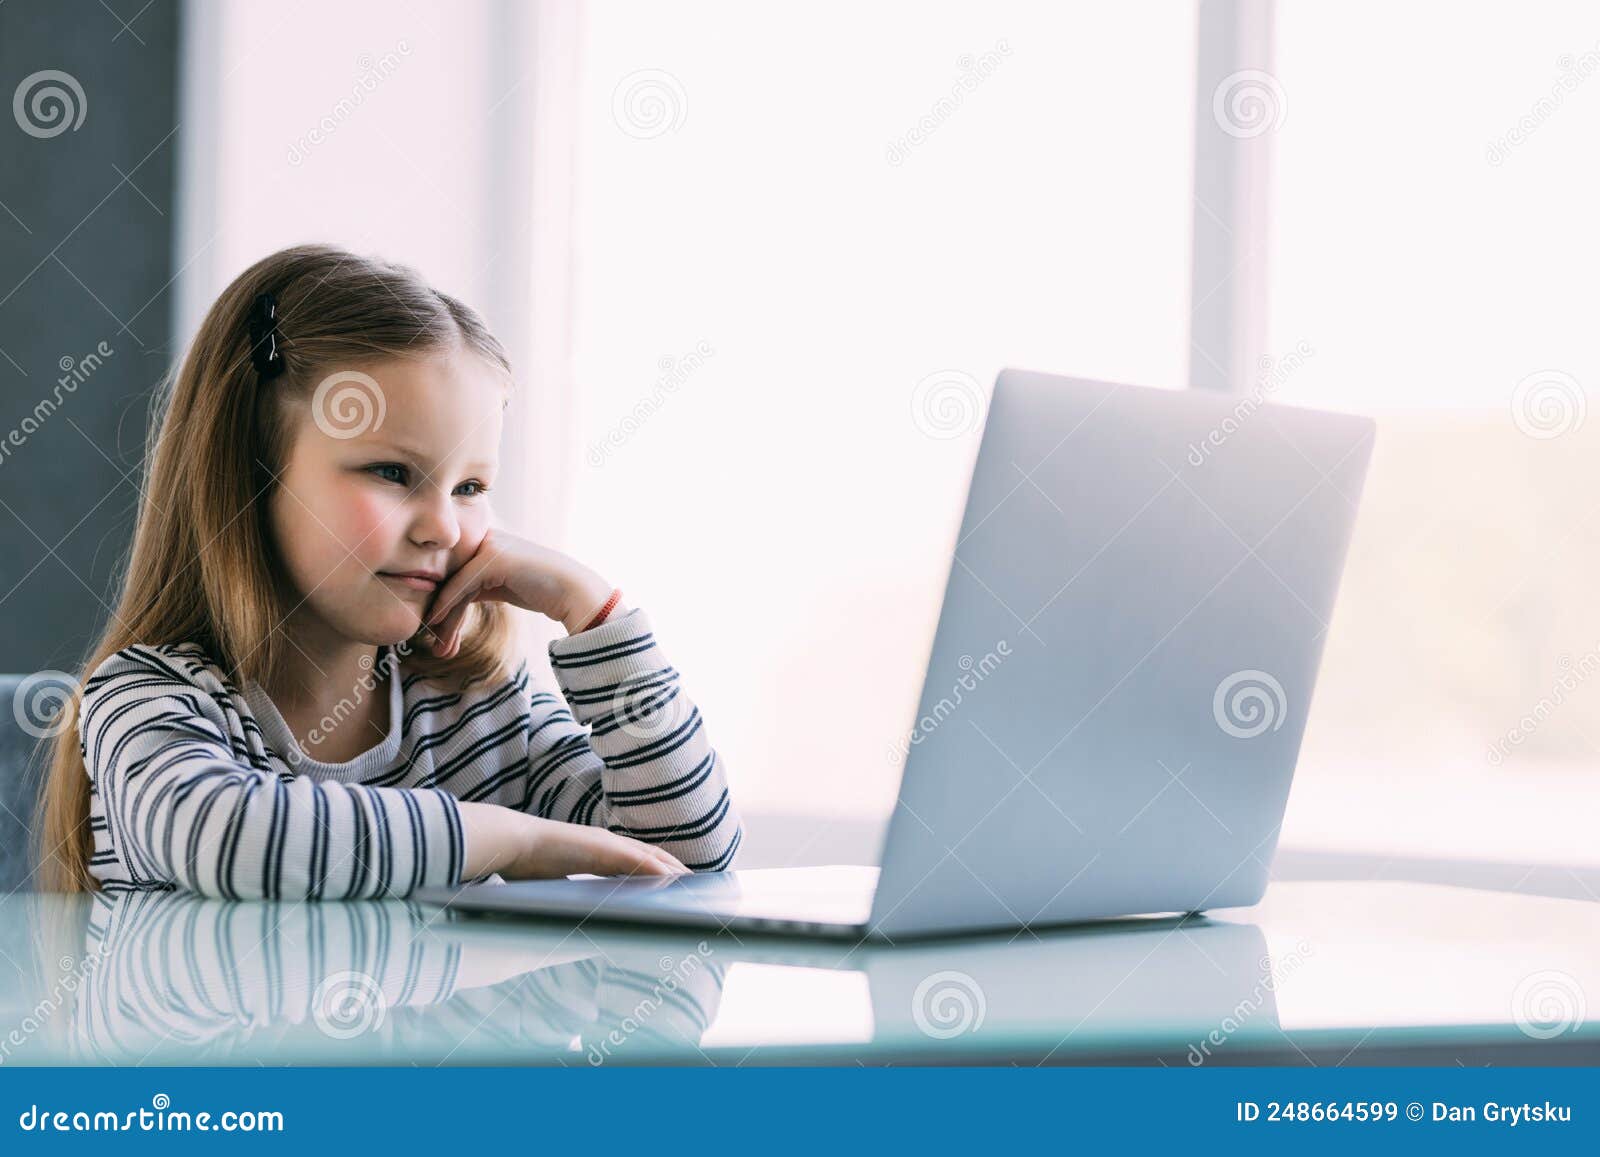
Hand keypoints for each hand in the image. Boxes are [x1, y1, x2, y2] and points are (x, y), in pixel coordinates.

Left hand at [423, 528, 613, 655]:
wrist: (574, 592)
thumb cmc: (543, 591)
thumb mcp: (502, 585)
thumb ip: (477, 586)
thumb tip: (447, 603)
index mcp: (487, 540)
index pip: (455, 573)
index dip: (442, 603)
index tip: (436, 633)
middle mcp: (485, 537)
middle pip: (451, 579)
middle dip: (441, 615)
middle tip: (434, 644)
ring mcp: (489, 546)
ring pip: (454, 586)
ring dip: (445, 620)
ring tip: (440, 648)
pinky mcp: (492, 559)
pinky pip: (461, 586)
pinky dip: (447, 608)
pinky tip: (438, 625)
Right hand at [458, 801, 687, 879]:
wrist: (510, 842)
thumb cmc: (526, 864)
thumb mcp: (557, 886)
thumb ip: (572, 895)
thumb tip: (577, 918)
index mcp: (598, 854)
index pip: (636, 863)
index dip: (657, 872)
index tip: (673, 885)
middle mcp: (607, 845)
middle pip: (650, 857)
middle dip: (674, 870)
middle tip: (695, 886)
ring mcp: (606, 844)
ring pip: (649, 856)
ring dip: (672, 869)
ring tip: (693, 884)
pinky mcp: (602, 847)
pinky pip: (635, 858)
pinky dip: (655, 868)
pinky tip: (671, 878)